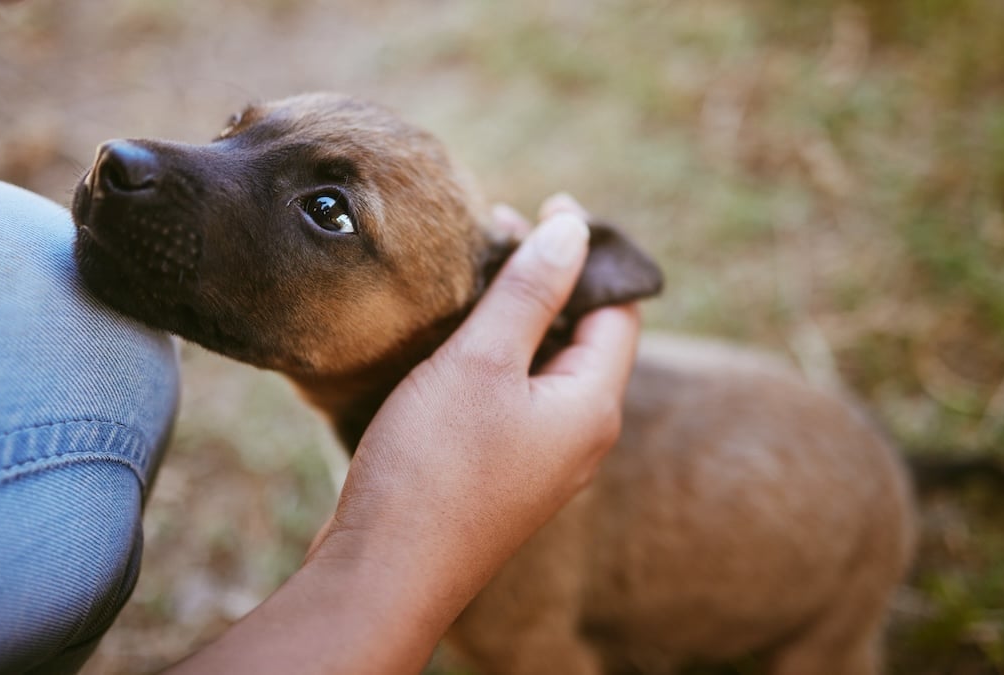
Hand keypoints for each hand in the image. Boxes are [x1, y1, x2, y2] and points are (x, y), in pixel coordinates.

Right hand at [168, 194, 640, 674]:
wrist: (385, 571)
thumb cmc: (434, 466)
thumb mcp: (483, 361)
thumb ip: (532, 291)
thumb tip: (574, 227)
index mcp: (592, 405)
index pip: (619, 309)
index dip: (589, 253)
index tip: (547, 205)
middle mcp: (580, 435)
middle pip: (583, 336)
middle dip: (548, 279)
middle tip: (499, 228)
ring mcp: (543, 459)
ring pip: (544, 366)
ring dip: (517, 316)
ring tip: (472, 271)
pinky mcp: (503, 473)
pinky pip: (516, 397)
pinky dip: (496, 357)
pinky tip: (454, 337)